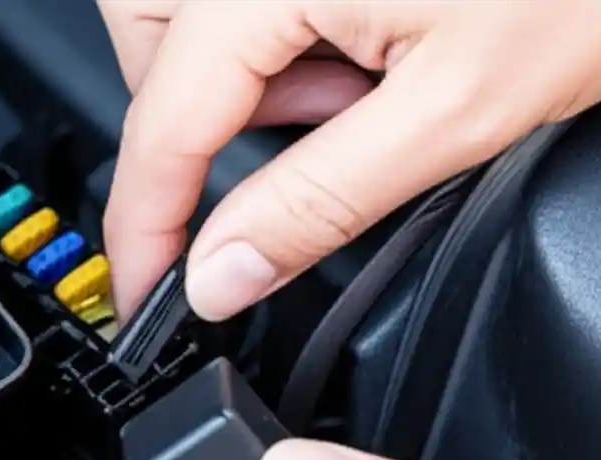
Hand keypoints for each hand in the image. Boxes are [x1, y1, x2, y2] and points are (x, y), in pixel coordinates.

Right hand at [98, 0, 600, 317]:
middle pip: (149, 55)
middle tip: (309, 141)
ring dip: (245, 79)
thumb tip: (222, 272)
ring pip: (187, 23)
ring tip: (361, 84)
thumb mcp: (455, 114)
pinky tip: (366, 42)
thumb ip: (317, 203)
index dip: (147, 228)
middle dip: (202, 125)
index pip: (163, 126)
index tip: (145, 291)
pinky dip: (281, 37)